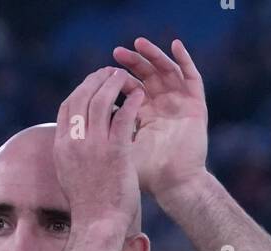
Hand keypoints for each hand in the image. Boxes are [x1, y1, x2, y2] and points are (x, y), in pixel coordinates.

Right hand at [54, 66, 144, 230]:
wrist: (98, 224)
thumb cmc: (88, 204)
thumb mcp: (70, 174)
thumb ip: (71, 152)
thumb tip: (75, 136)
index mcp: (62, 146)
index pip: (68, 106)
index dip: (81, 89)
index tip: (93, 84)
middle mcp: (74, 142)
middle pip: (83, 96)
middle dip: (98, 80)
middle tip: (111, 73)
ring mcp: (94, 147)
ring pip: (102, 100)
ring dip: (115, 84)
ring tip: (126, 78)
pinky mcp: (115, 152)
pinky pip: (123, 116)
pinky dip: (131, 102)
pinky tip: (139, 96)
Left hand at [112, 38, 207, 199]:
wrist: (174, 187)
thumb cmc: (146, 176)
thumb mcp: (118, 153)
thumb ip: (102, 137)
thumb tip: (74, 127)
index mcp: (143, 115)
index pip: (128, 87)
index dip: (116, 79)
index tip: (102, 73)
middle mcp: (161, 106)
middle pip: (146, 74)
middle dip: (132, 62)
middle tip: (117, 53)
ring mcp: (180, 104)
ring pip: (166, 70)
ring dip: (154, 54)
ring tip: (140, 43)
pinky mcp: (196, 105)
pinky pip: (192, 77)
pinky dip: (185, 60)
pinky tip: (176, 46)